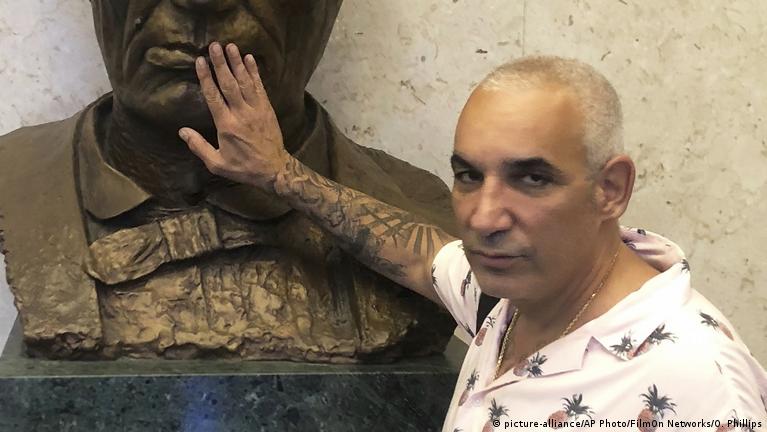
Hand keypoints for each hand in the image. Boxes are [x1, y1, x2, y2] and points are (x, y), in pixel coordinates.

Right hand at [178, 42, 289, 189]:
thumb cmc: (243, 167)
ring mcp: (256, 109)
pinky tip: (249, 59)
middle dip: (221, 63)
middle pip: (229, 84)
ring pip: (245, 82)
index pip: (214, 97)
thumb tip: (182, 131)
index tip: (200, 61)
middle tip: (214, 45)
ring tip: (230, 46)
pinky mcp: (267, 108)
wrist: (274, 169)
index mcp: (227, 125)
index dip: (206, 77)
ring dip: (237, 63)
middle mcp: (241, 113)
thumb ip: (199, 147)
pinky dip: (255, 72)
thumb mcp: (217, 164)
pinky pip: (260, 87)